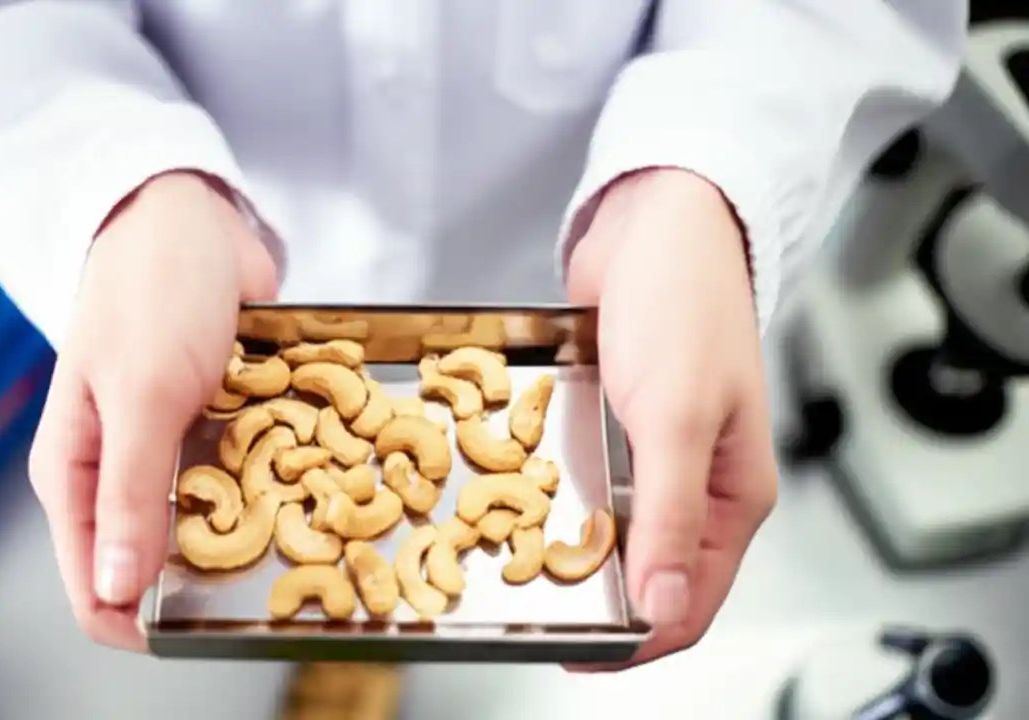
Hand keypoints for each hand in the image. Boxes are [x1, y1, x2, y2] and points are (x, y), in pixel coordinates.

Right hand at [27, 171, 276, 650]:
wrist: (188, 217)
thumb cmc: (150, 294)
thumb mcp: (139, 396)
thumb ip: (129, 494)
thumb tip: (116, 592)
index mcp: (77, 475)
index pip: (92, 588)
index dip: (138, 625)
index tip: (203, 627)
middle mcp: (118, 474)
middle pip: (153, 566)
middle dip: (208, 578)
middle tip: (270, 564)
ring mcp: (170, 452)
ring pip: (207, 527)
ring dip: (251, 529)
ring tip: (300, 520)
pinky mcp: (213, 427)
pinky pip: (244, 479)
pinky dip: (272, 482)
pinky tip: (305, 475)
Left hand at [565, 168, 778, 668]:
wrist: (657, 219)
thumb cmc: (684, 306)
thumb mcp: (676, 418)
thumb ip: (670, 517)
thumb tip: (662, 610)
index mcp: (732, 496)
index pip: (691, 601)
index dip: (640, 641)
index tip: (577, 654)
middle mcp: (694, 485)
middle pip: (650, 574)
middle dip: (600, 601)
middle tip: (535, 609)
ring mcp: (651, 454)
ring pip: (613, 530)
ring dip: (573, 551)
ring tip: (519, 566)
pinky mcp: (615, 422)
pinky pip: (588, 481)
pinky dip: (559, 498)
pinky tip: (521, 502)